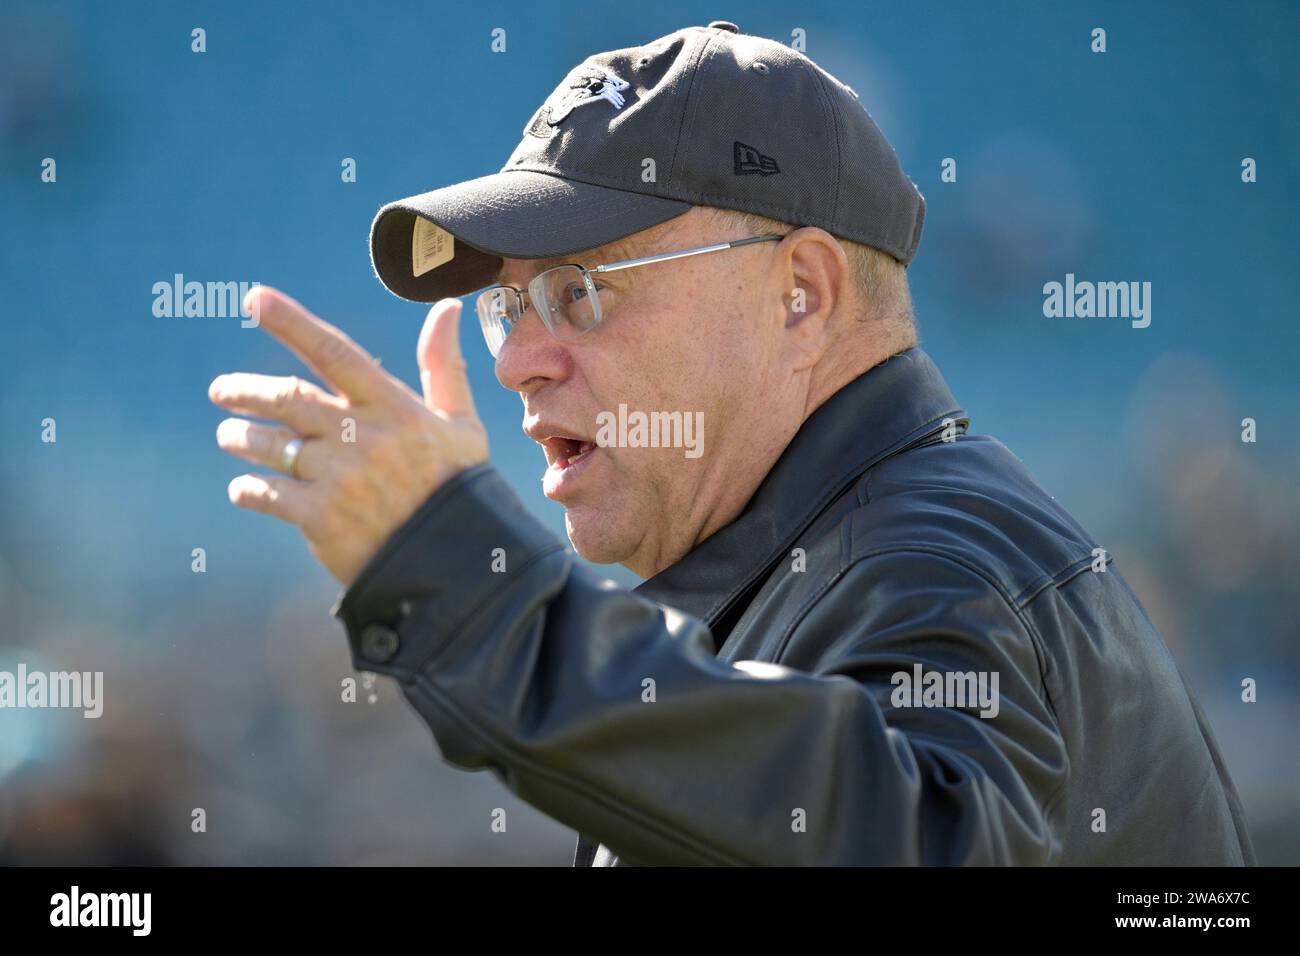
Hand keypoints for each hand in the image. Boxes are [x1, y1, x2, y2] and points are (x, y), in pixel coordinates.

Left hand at [209, 285, 487, 586]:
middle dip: (245, 391)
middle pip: (287, 399)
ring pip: (269, 444)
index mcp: (394, 407)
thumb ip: (443, 366)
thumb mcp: (461, 424)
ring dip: (240, 437)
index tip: (255, 298)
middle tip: (221, 391)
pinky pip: (267, 492)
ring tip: (230, 436)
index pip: (334, 352)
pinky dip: (248, 488)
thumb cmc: (459, 487)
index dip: (292, 322)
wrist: (457, 562)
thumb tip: (448, 309)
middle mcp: (362, 436)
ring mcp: (339, 477)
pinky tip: (244, 488)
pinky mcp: (321, 518)